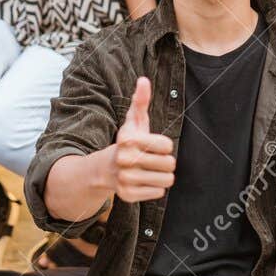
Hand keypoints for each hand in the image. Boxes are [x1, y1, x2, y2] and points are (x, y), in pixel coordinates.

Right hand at [110, 76, 175, 202]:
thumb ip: (140, 100)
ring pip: (167, 180)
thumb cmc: (127, 142)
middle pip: (169, 164)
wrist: (105, 169)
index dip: (164, 146)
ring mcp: (126, 179)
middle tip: (153, 160)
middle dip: (166, 162)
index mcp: (129, 140)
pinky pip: (159, 193)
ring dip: (163, 176)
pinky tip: (143, 181)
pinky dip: (155, 188)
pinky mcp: (128, 195)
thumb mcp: (133, 121)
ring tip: (151, 171)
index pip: (167, 146)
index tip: (154, 146)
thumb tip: (143, 80)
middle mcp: (126, 160)